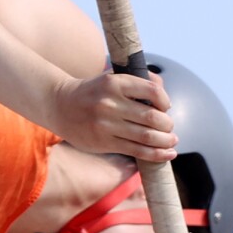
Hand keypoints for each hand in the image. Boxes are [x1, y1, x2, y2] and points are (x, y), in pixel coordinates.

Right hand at [48, 71, 176, 161]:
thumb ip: (139, 81)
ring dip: (165, 141)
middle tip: (169, 128)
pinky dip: (156, 154)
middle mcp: (110, 103)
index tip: (166, 107)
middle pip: (152, 117)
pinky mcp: (104, 142)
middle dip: (167, 125)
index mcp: (115, 83)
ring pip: (146, 136)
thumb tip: (163, 92)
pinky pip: (136, 150)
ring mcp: (106, 125)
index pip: (152, 91)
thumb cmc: (93, 91)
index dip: (165, 101)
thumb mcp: (112, 78)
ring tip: (172, 142)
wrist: (60, 106)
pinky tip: (167, 154)